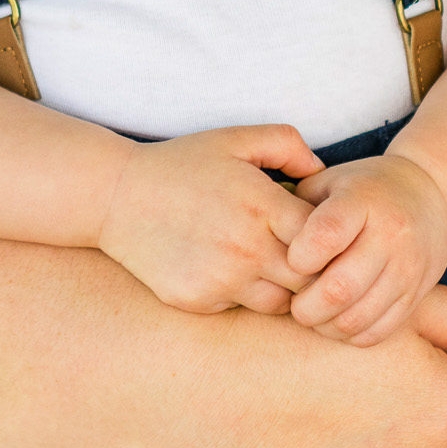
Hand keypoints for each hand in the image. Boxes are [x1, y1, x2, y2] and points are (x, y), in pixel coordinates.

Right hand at [99, 124, 323, 314]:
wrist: (117, 196)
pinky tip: (228, 269)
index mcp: (263, 206)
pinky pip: (239, 308)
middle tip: (304, 256)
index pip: (326, 241)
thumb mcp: (235, 139)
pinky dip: (242, 295)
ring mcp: (221, 280)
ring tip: (268, 264)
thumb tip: (322, 171)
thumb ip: (287, 144)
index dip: (329, 239)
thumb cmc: (182, 164)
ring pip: (279, 304)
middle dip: (314, 271)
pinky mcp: (198, 301)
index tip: (320, 233)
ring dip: (281, 288)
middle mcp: (246, 248)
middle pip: (309, 280)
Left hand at [286, 153, 446, 344]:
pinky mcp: (416, 296)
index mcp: (363, 200)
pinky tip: (337, 318)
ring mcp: (407, 268)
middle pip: (339, 288)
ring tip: (312, 312)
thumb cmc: (363, 190)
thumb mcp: (330, 181)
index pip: (327, 233)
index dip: (299, 256)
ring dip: (324, 324)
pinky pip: (377, 332)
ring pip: (356, 318)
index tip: (291, 260)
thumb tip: (262, 241)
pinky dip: (349, 334)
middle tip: (293, 300)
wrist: (431, 195)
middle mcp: (391, 235)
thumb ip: (296, 206)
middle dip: (304, 305)